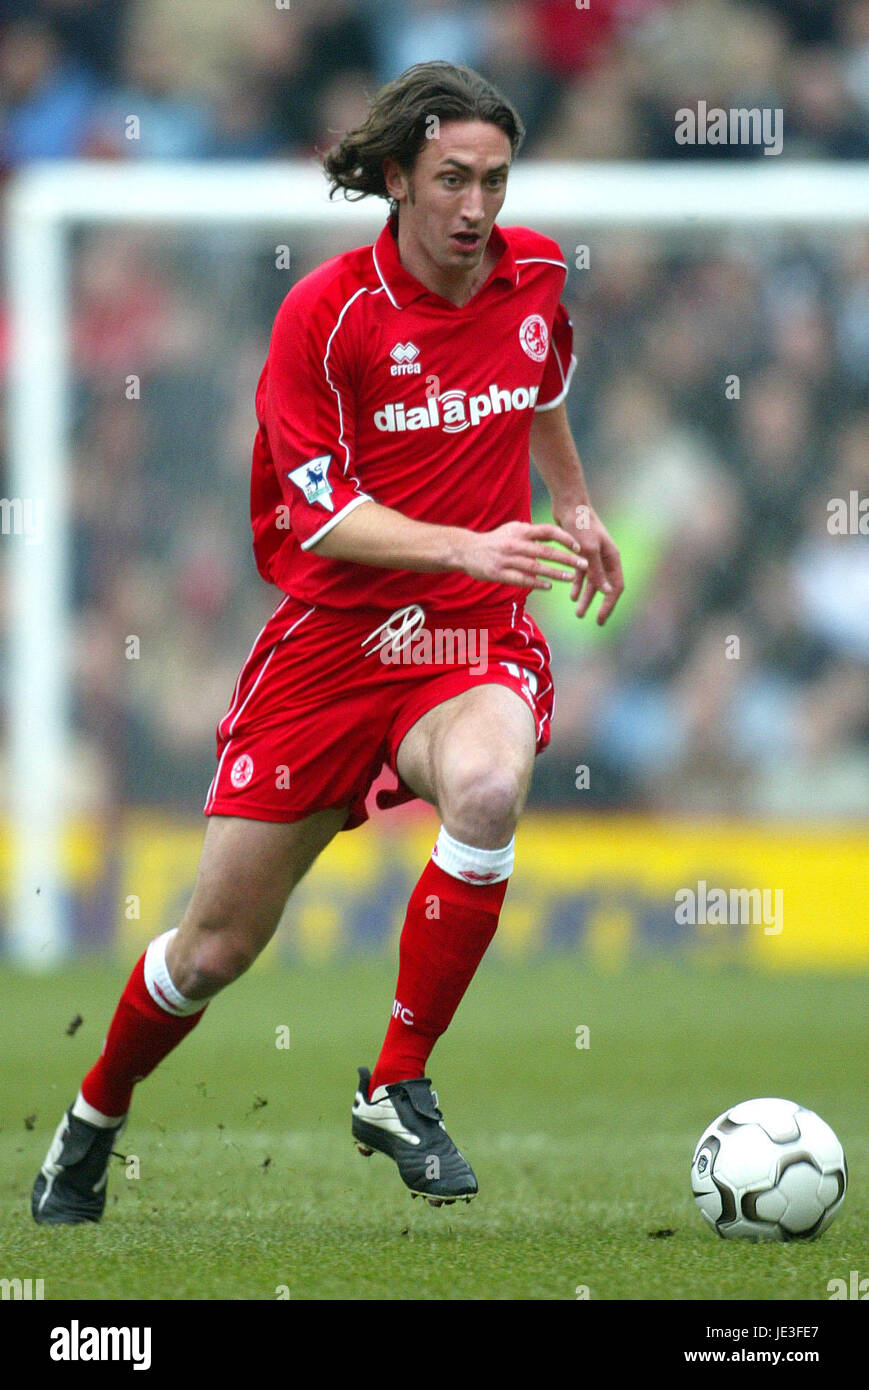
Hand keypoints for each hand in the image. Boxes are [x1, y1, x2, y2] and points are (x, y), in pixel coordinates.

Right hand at [458, 521, 587, 590]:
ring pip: (536, 567)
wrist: (466, 550)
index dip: (565, 538)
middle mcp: (515, 543)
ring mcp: (507, 559)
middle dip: (567, 558)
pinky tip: (549, 586)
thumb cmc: (495, 540)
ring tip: (570, 578)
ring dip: (555, 573)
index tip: (578, 546)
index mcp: (520, 530)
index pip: (547, 531)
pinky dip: (536, 583)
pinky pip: (521, 580)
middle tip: (583, 565)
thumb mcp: (512, 529)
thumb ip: (531, 532)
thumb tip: (554, 534)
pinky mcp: (499, 573)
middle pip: (546, 551)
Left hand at [558, 502, 623, 624]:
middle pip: (606, 587)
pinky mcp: (581, 551)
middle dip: (599, 604)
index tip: (600, 619)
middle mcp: (605, 557)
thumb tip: (607, 593)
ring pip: (593, 582)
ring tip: (579, 613)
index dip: (609, 604)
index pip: (616, 587)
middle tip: (594, 621)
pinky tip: (572, 595)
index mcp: (612, 557)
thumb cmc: (580, 525)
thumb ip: (597, 572)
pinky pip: (582, 573)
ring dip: (587, 597)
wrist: (569, 504)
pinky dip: (578, 584)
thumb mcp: (588, 550)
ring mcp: (594, 555)